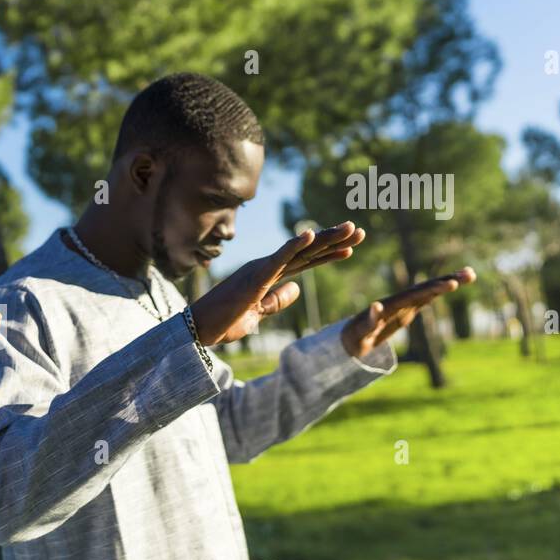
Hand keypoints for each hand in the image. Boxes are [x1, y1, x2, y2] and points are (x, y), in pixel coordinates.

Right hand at [190, 222, 364, 344]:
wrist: (199, 330)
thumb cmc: (224, 323)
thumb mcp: (258, 314)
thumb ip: (277, 301)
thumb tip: (297, 289)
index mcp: (267, 276)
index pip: (304, 262)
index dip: (328, 254)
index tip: (351, 247)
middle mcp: (265, 267)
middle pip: (306, 252)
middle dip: (334, 241)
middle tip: (360, 231)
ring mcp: (260, 270)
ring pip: (298, 251)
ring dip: (324, 239)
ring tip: (349, 228)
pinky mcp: (253, 278)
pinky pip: (277, 259)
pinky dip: (293, 246)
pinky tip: (309, 234)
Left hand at [341, 267, 476, 358]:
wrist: (352, 337)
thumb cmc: (356, 336)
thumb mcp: (362, 331)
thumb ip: (370, 319)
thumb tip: (375, 306)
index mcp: (391, 304)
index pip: (415, 295)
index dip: (433, 289)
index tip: (451, 284)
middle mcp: (400, 301)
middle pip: (426, 288)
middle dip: (447, 281)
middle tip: (470, 274)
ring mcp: (405, 304)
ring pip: (429, 291)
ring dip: (448, 282)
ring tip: (470, 274)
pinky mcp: (408, 309)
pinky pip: (427, 298)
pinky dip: (439, 291)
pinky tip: (454, 283)